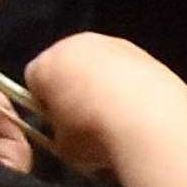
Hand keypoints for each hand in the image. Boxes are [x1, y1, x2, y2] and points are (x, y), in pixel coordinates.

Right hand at [22, 32, 186, 183]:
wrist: (151, 120)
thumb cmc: (93, 132)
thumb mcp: (59, 143)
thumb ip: (57, 130)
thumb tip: (69, 134)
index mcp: (48, 62)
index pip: (34, 80)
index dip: (43, 105)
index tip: (55, 125)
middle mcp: (81, 43)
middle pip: (69, 67)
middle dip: (73, 91)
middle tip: (84, 123)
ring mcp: (118, 44)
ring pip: (102, 67)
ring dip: (105, 87)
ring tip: (116, 120)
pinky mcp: (148, 53)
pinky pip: (130, 71)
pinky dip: (131, 87)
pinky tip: (139, 111)